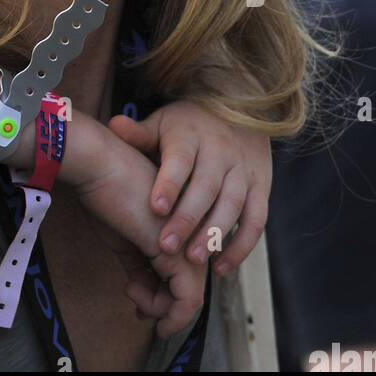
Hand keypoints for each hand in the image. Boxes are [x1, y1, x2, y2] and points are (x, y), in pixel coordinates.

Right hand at [60, 110, 206, 337]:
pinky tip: (136, 297)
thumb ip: (137, 263)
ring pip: (191, 297)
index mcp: (183, 226)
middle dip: (160, 304)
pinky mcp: (182, 253)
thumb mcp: (123, 236)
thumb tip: (138, 290)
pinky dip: (170, 314)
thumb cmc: (105, 192)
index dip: (160, 291)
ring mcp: (191, 244)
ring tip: (129, 291)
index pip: (182, 271)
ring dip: (159, 308)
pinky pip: (188, 299)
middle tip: (130, 296)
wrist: (98, 165)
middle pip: (188, 286)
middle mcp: (194, 235)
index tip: (132, 291)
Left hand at [108, 100, 270, 276]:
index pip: (180, 160)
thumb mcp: (162, 123)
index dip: (169, 183)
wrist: (240, 107)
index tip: (155, 208)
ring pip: (233, 205)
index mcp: (191, 135)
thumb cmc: (187, 127)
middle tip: (166, 247)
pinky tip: (220, 268)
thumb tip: (114, 125)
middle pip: (207, 187)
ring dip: (213, 234)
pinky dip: (241, 246)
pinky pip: (256, 221)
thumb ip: (139, 133)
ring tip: (192, 260)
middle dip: (187, 218)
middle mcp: (221, 151)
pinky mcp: (261, 188)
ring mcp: (243, 170)